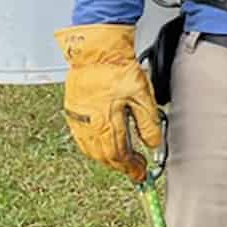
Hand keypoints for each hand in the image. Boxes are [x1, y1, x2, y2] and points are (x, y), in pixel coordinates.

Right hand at [55, 24, 162, 182]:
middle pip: (104, 157)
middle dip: (121, 165)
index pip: (119, 156)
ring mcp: (78, 120)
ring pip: (91, 150)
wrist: (97, 52)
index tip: (141, 174)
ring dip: (107, 158)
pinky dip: (94, 147)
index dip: (131, 168)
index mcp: (106, 124)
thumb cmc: (118, 70)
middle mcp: (89, 127)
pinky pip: (82, 138)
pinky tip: (102, 143)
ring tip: (122, 158)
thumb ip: (148, 123)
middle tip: (134, 168)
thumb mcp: (142, 96)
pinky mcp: (73, 112)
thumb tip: (153, 145)